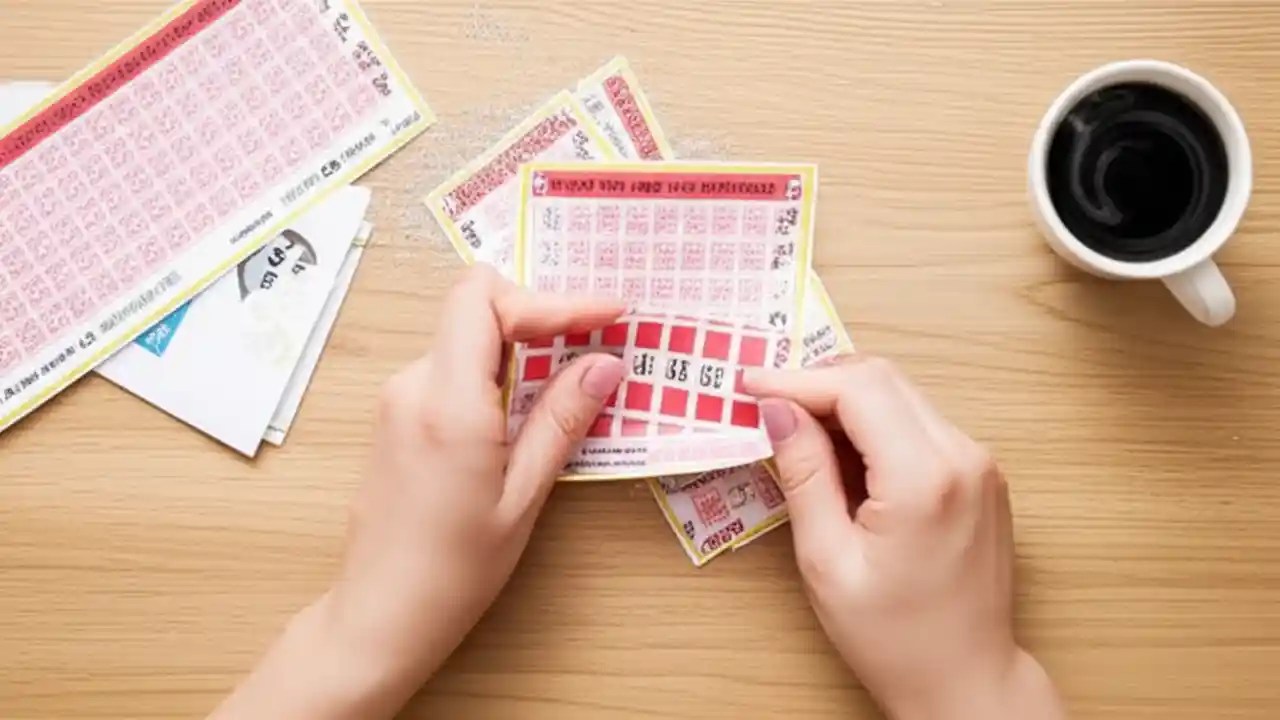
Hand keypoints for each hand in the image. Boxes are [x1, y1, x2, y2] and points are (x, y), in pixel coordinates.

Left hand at [211, 266, 626, 719]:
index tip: (605, 315)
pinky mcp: (395, 419)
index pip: (484, 298)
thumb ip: (561, 420)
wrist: (378, 616)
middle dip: (541, 320)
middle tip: (596, 346)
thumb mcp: (523, 497)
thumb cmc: (454, 571)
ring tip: (570, 386)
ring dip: (519, 351)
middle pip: (476, 311)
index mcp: (446, 402)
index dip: (551, 298)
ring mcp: (397, 401)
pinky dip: (494, 375)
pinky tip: (525, 413)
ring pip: (465, 341)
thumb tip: (605, 363)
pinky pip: (450, 371)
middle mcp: (412, 387)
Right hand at [745, 357, 1064, 719]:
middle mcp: (964, 458)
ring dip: (846, 400)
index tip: (750, 385)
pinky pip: (921, 422)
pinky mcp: (981, 473)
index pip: (856, 389)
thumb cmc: (895, 639)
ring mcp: (980, 463)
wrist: (966, 680)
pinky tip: (843, 455)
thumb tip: (778, 411)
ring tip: (799, 434)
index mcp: (925, 479)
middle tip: (767, 404)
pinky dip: (876, 422)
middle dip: (818, 381)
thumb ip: (804, 476)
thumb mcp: (827, 561)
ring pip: (902, 394)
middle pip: (882, 378)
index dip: (796, 379)